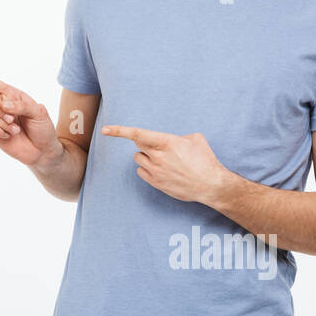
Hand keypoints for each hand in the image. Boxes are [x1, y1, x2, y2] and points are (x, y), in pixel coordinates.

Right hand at [0, 63, 60, 166]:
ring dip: (2, 123)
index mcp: (12, 94)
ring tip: (16, 130)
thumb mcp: (39, 113)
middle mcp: (1, 104)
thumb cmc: (42, 128)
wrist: (42, 151)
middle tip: (13, 118)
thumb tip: (4, 104)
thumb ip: (22, 105)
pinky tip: (9, 136)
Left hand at [101, 125, 229, 205]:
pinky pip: (141, 172)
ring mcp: (156, 171)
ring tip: (164, 160)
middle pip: (138, 145)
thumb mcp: (195, 139)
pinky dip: (147, 169)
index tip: (105, 130)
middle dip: (146, 143)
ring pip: (139, 158)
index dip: (119, 131)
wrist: (211, 185)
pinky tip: (161, 170)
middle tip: (160, 147)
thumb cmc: (205, 160)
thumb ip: (177, 136)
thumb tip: (168, 140)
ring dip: (147, 156)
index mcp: (167, 142)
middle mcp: (158, 156)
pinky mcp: (156, 183)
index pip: (138, 134)